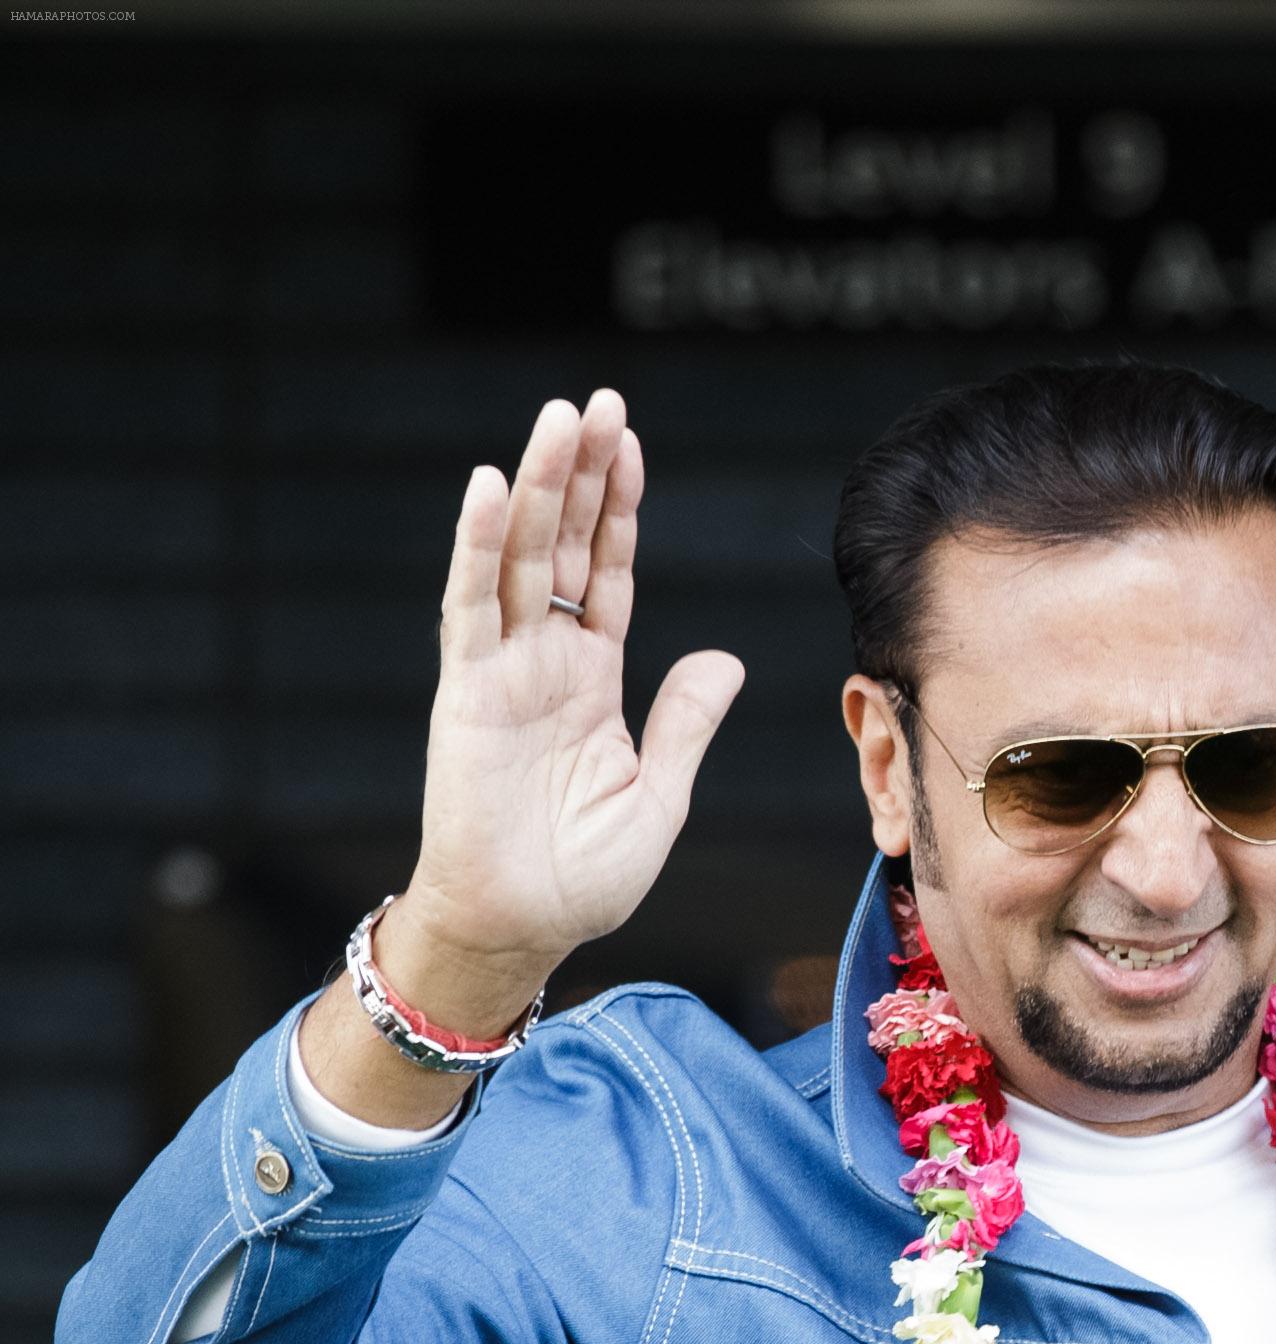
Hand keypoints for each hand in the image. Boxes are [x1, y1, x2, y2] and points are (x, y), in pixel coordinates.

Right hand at [398, 385, 744, 1007]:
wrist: (521, 927)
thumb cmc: (581, 877)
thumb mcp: (659, 797)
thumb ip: (685, 723)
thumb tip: (725, 657)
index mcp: (591, 679)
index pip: (606, 572)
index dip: (617, 508)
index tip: (629, 441)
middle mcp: (543, 661)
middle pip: (562, 544)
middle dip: (579, 473)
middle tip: (596, 399)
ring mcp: (501, 671)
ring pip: (518, 559)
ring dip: (534, 486)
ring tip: (556, 417)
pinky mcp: (465, 694)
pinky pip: (469, 609)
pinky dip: (475, 548)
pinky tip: (485, 488)